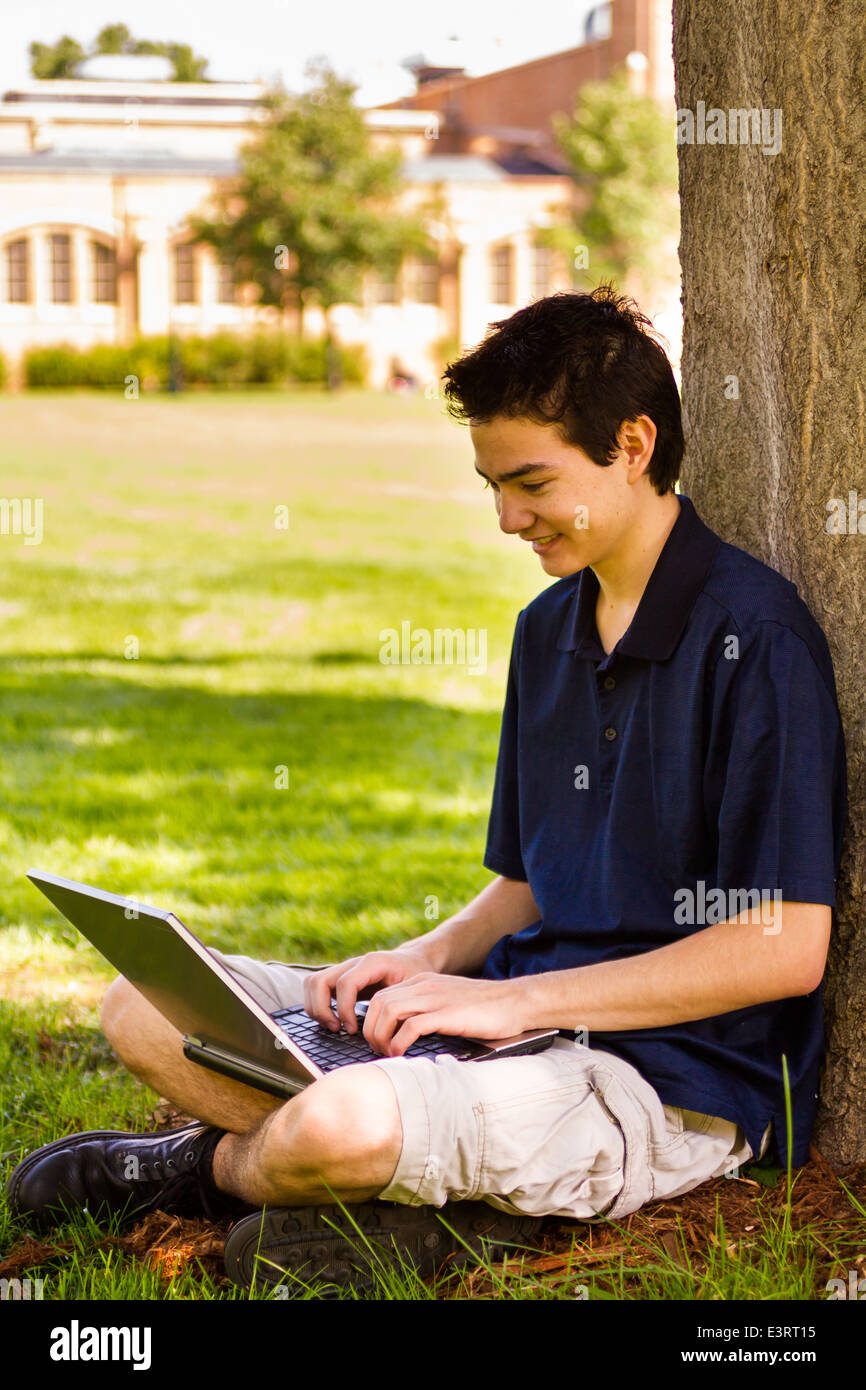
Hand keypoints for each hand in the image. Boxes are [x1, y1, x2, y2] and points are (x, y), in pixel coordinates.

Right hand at [302, 946, 438, 1032]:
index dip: (344, 1009)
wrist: (414, 961)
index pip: (345, 983)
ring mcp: (344, 969)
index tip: (352, 1029)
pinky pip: (317, 988)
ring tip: (334, 1026)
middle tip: (337, 1028)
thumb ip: (401, 1003)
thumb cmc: (415, 975)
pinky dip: (318, 1006)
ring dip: (316, 1008)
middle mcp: (353, 963)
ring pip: (312, 983)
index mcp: (371, 962)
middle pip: (318, 981)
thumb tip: (389, 1032)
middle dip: (321, 1009)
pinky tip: (335, 1021)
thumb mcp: (414, 987)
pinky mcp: (340, 979)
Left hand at [361, 973, 526, 1056]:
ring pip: (389, 1011)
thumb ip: (427, 1009)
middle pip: (380, 1003)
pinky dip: (399, 1042)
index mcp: (423, 982)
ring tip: (386, 1054)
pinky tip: (401, 1054)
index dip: (372, 1021)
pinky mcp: (447, 1014)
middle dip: (371, 1029)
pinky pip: (411, 1026)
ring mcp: (436, 998)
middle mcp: (425, 986)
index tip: (375, 1041)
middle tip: (376, 1051)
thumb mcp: (448, 1002)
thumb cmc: (485, 1008)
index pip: (382, 996)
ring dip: (381, 1036)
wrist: (515, 1001)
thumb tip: (404, 1032)